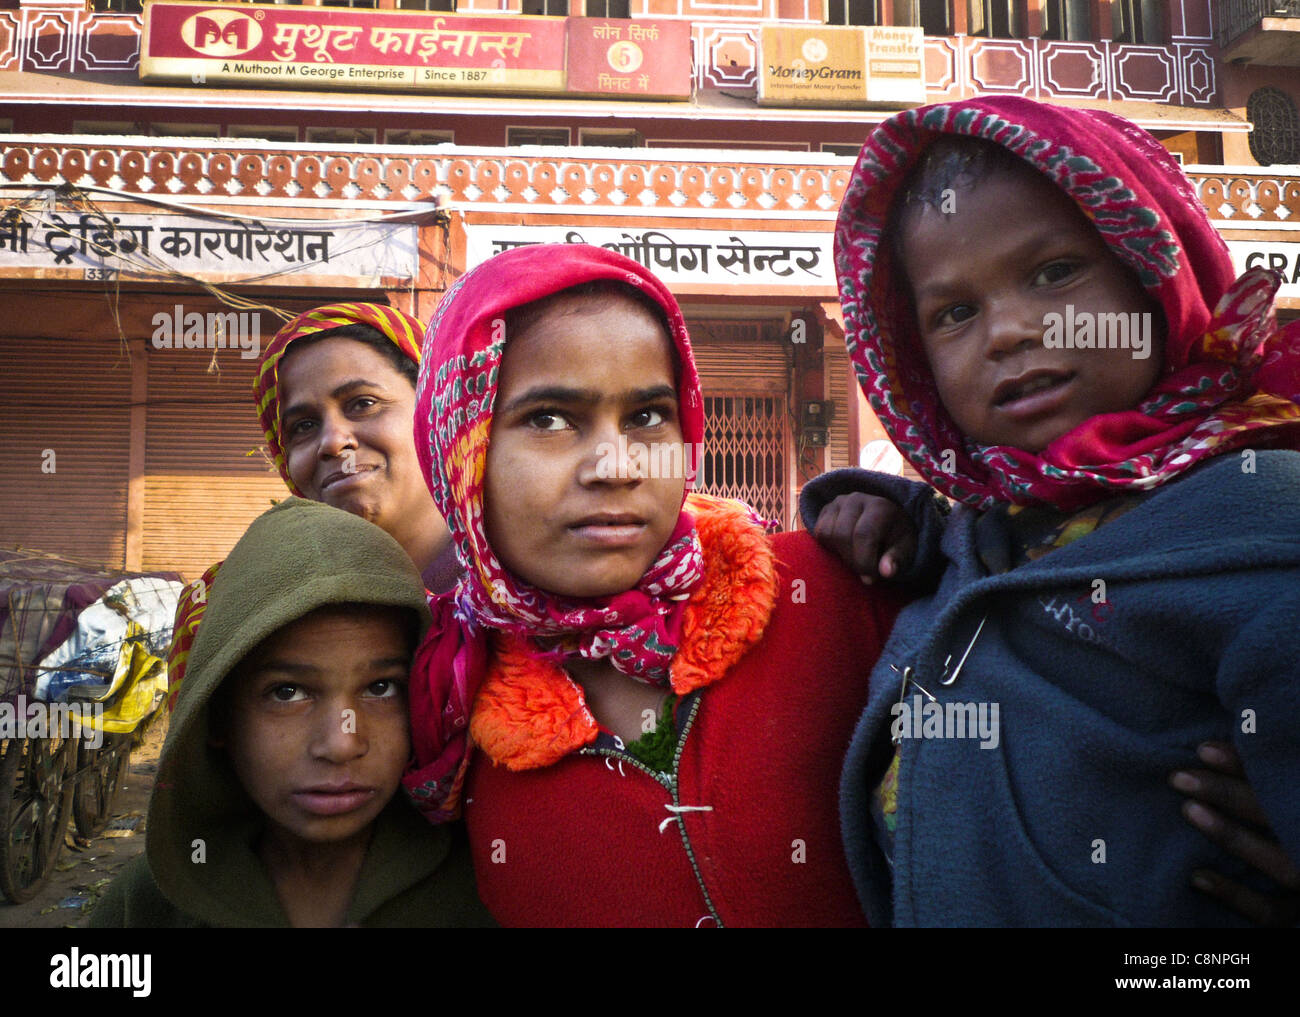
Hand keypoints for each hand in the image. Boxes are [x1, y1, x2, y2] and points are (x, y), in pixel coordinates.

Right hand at [812, 492, 915, 583]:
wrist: (887, 520)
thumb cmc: (896, 538)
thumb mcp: (905, 549)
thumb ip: (896, 560)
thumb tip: (885, 572)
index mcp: (880, 507)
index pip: (864, 534)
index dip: (864, 561)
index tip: (870, 578)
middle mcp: (857, 499)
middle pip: (842, 534)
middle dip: (852, 560)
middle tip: (863, 571)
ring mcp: (839, 502)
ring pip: (827, 533)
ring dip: (840, 553)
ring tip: (856, 557)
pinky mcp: (826, 508)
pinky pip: (818, 531)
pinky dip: (829, 545)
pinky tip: (844, 548)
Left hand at [1170, 741, 1299, 925]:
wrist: (1291, 862)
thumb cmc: (1274, 818)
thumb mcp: (1275, 794)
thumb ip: (1260, 777)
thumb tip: (1208, 747)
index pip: (1286, 780)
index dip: (1244, 765)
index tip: (1203, 749)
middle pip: (1282, 816)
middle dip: (1231, 794)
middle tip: (1179, 777)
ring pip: (1284, 866)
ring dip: (1234, 837)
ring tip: (1188, 810)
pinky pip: (1272, 912)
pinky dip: (1236, 896)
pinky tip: (1196, 877)